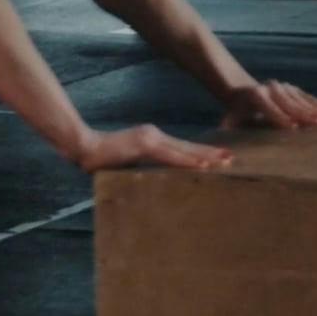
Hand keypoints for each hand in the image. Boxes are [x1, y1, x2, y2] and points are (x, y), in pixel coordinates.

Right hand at [71, 125, 232, 172]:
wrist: (84, 149)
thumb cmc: (102, 159)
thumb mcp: (128, 163)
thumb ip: (144, 168)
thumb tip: (155, 180)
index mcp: (152, 140)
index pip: (181, 149)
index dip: (201, 153)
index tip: (218, 158)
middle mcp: (154, 135)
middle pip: (188, 147)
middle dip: (210, 154)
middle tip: (231, 158)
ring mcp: (150, 138)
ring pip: (183, 150)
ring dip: (205, 157)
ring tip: (224, 161)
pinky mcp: (144, 144)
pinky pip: (171, 156)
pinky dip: (187, 161)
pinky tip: (202, 165)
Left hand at [218, 79, 316, 130]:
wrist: (244, 92)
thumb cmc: (237, 111)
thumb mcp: (231, 118)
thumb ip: (227, 126)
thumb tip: (222, 134)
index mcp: (257, 95)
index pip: (269, 107)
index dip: (280, 117)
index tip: (291, 127)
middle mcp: (272, 88)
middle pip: (290, 103)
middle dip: (304, 114)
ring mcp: (285, 88)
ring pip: (304, 100)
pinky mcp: (295, 90)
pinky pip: (311, 98)